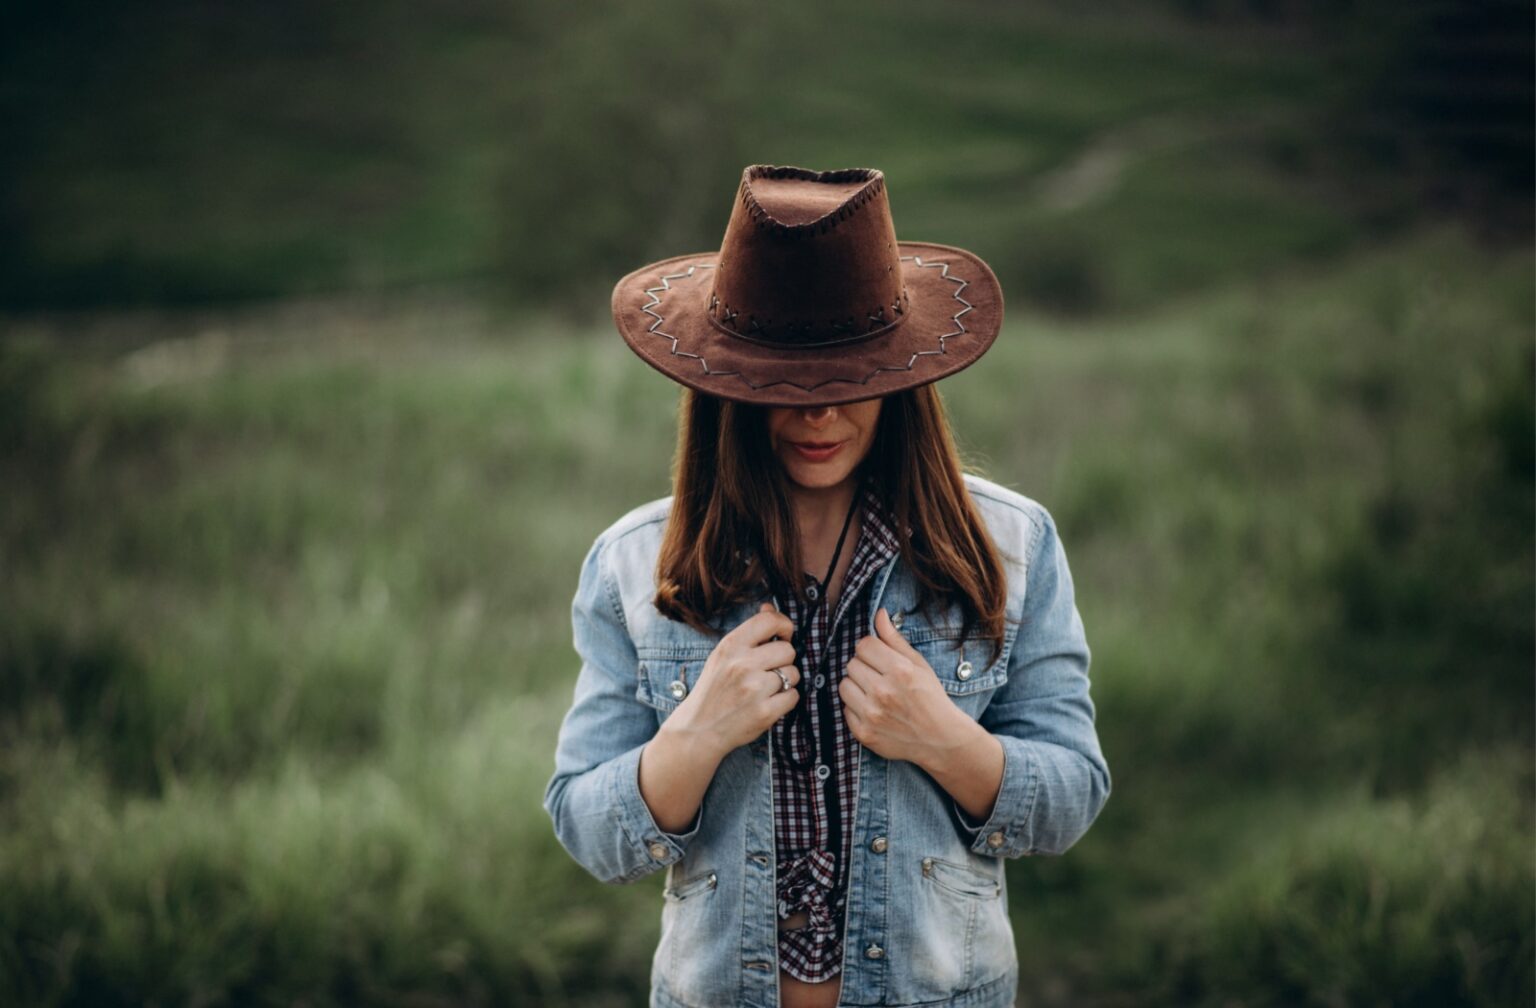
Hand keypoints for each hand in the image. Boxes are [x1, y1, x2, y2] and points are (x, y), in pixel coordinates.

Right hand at [669, 603, 800, 757]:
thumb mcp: (723, 655)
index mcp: (731, 645)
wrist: (699, 729)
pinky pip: (794, 696)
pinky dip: (786, 700)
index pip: (770, 621)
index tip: (783, 636)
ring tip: (766, 689)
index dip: (784, 626)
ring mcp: (754, 689)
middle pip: (788, 650)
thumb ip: (748, 633)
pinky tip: (768, 702)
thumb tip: (769, 606)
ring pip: (794, 673)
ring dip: (785, 681)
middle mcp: (742, 664)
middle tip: (769, 670)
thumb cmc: (714, 689)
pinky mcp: (765, 712)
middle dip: (783, 660)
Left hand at [839, 607, 975, 767]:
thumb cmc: (931, 697)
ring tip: (875, 693)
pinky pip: (845, 708)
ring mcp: (872, 714)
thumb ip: (894, 639)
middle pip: (851, 664)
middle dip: (864, 667)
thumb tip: (878, 613)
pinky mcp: (864, 733)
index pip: (863, 645)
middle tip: (880, 677)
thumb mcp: (919, 664)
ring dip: (856, 686)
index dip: (871, 649)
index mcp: (899, 671)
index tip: (880, 659)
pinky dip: (856, 708)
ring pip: (844, 685)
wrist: (940, 739)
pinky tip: (874, 710)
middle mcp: (883, 692)